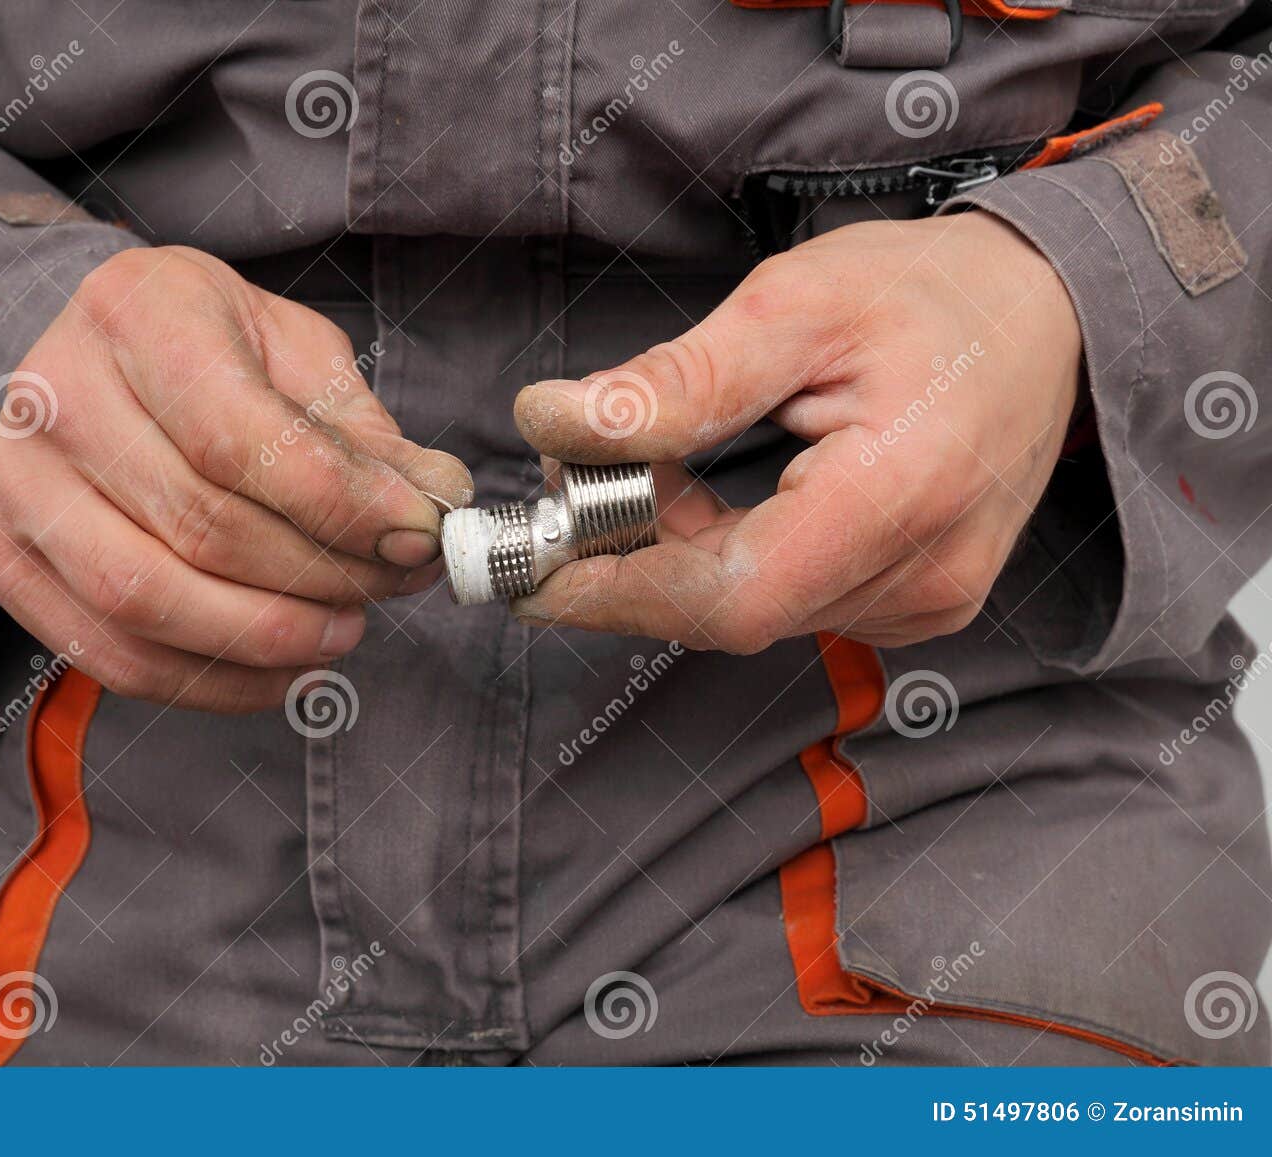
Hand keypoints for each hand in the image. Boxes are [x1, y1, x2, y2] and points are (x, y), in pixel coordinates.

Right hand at [0, 246, 471, 711]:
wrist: (90, 356)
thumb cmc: (207, 349)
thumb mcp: (293, 352)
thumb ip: (361, 431)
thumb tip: (436, 502)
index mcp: (134, 312)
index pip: (241, 439)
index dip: (342, 505)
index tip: (418, 532)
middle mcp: (54, 395)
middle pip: (203, 528)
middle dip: (324, 575)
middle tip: (395, 582)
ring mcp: (14, 484)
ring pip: (151, 603)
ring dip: (271, 638)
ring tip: (346, 626)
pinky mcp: (1, 558)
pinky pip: (115, 657)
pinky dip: (215, 682)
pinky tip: (283, 664)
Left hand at [510, 212, 1082, 650]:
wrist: (1043, 313)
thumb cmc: (926, 294)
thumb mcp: (792, 305)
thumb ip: (676, 380)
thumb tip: (553, 423)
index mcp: (900, 495)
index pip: (733, 595)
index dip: (621, 594)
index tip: (532, 577)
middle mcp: (924, 575)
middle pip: (732, 608)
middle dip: (631, 557)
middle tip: (568, 484)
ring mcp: (928, 600)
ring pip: (752, 608)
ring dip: (672, 554)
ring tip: (638, 470)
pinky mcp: (918, 602)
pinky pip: (788, 599)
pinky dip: (722, 558)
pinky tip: (702, 496)